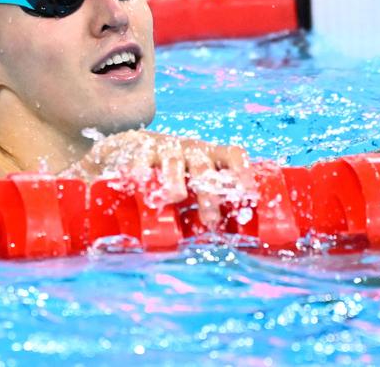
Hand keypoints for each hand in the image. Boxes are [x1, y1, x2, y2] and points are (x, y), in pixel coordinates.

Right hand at [87, 130, 257, 227]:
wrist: (132, 147)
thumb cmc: (172, 172)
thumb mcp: (193, 180)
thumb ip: (206, 200)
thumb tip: (220, 233)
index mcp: (210, 156)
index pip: (233, 154)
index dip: (242, 171)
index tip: (248, 193)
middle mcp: (190, 150)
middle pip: (204, 168)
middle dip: (209, 193)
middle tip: (211, 220)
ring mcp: (165, 149)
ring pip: (174, 164)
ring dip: (176, 184)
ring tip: (175, 198)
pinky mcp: (139, 150)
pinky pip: (142, 162)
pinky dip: (142, 174)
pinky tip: (140, 184)